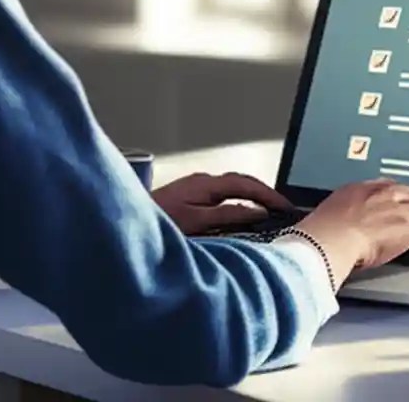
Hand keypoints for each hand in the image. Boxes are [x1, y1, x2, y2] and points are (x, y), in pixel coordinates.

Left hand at [152, 172, 292, 234]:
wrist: (122, 225)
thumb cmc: (156, 225)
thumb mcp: (197, 223)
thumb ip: (229, 216)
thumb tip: (258, 212)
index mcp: (205, 184)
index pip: (246, 185)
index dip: (269, 196)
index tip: (286, 207)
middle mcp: (201, 182)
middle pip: (241, 182)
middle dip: (264, 193)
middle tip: (283, 208)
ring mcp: (193, 188)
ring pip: (231, 188)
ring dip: (251, 196)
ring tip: (268, 210)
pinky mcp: (187, 198)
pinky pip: (221, 195)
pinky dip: (237, 201)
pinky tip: (239, 213)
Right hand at [294, 178, 408, 288]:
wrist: (330, 240)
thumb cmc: (321, 233)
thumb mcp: (325, 216)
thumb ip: (334, 218)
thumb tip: (327, 228)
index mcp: (360, 189)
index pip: (386, 186)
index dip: (396, 195)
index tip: (398, 201)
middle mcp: (383, 195)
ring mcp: (399, 211)